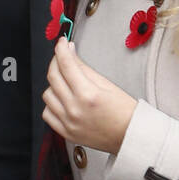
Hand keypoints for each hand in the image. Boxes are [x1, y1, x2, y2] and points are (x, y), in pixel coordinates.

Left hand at [41, 38, 137, 154]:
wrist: (130, 136)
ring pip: (47, 94)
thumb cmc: (124, 112)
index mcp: (88, 95)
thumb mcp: (107, 84)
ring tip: (65, 81)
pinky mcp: (66, 133)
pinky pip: (47, 114)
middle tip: (62, 56)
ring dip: (54, 84)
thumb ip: (84, 68)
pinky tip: (61, 100)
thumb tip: (70, 53)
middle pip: (53, 76)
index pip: (66, 64)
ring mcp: (69, 123)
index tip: (62, 43)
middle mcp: (75, 109)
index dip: (61, 49)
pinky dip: (52, 104)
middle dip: (56, 61)